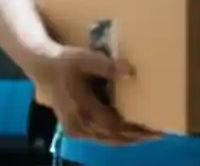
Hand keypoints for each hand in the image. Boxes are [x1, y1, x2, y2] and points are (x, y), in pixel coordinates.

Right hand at [29, 45, 161, 145]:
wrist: (43, 67)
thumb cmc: (65, 62)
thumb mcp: (84, 58)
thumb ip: (106, 65)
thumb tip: (130, 70)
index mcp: (83, 110)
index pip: (115, 127)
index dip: (136, 131)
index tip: (155, 130)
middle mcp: (79, 126)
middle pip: (113, 138)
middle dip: (136, 138)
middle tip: (157, 134)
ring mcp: (75, 130)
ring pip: (107, 140)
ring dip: (127, 138)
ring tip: (147, 133)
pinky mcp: (74, 129)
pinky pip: (100, 137)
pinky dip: (115, 136)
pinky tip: (128, 130)